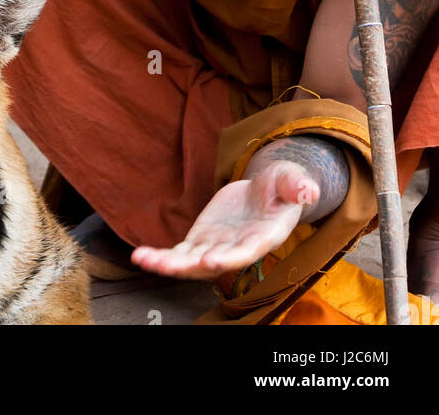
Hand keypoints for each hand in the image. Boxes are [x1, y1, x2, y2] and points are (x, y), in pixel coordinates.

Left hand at [131, 162, 318, 278]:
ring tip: (143, 260)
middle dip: (190, 266)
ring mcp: (217, 246)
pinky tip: (140, 255)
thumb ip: (297, 187)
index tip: (211, 261)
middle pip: (212, 263)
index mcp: (263, 237)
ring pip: (190, 262)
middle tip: (168, 265)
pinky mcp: (201, 240)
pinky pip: (179, 252)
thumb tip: (308, 190)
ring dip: (167, 263)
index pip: (245, 252)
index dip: (229, 258)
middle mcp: (237, 248)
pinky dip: (161, 255)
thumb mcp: (292, 181)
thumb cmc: (283, 187)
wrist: (266, 192)